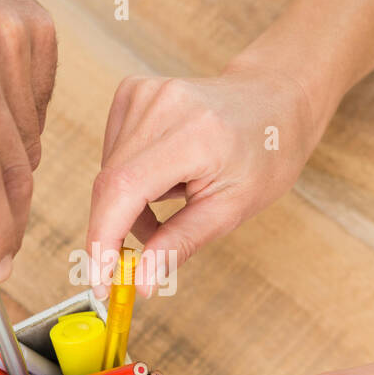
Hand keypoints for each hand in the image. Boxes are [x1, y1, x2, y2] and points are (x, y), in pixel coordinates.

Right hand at [86, 65, 315, 296]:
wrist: (274, 100)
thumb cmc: (264, 153)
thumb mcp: (232, 209)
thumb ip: (180, 244)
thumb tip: (141, 282)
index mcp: (192, 134)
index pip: (123, 189)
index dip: (102, 239)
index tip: (99, 281)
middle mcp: (160, 105)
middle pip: (108, 184)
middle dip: (114, 232)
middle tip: (135, 264)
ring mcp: (142, 93)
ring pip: (108, 174)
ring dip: (129, 205)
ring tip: (178, 199)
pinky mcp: (132, 92)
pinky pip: (113, 154)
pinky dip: (131, 180)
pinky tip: (166, 173)